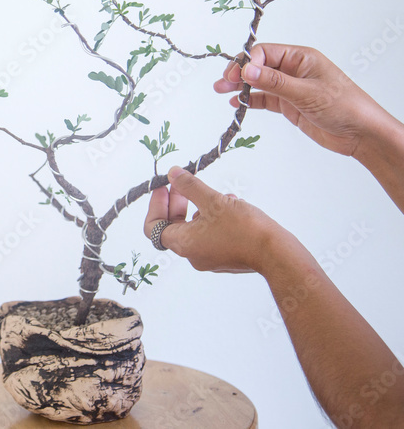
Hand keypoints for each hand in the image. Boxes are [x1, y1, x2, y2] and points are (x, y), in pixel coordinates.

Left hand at [144, 167, 286, 273]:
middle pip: (174, 226)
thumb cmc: (244, 229)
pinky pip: (212, 234)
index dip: (156, 204)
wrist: (278, 254)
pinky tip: (232, 204)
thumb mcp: (213, 201)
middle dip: (178, 201)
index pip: (153, 227)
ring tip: (218, 194)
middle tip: (183, 184)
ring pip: (196, 227)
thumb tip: (172, 174)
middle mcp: (193, 255)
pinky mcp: (226, 256)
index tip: (163, 186)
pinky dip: (216, 217)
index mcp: (184, 244)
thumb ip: (190, 186)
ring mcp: (210, 257)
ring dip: (202, 207)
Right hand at [213, 43, 390, 157]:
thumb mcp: (306, 93)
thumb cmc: (343, 107)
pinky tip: (236, 104)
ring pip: (258, 82)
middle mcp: (294, 70)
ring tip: (220, 91)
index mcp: (301, 58)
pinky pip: (264, 99)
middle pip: (259, 65)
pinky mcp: (289, 105)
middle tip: (222, 83)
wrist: (362, 134)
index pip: (265, 53)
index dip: (248, 62)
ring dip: (240, 86)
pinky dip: (249, 100)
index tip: (236, 76)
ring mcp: (290, 88)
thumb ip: (274, 82)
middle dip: (239, 72)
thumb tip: (246, 70)